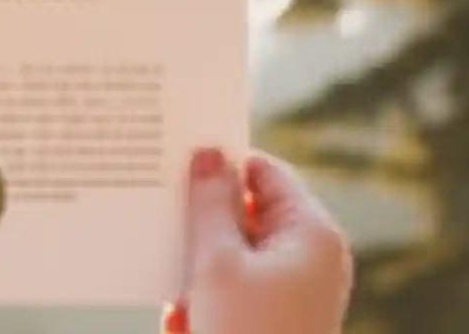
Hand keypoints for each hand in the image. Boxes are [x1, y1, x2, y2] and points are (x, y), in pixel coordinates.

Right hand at [165, 149, 352, 333]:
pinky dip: (206, 302)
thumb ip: (208, 204)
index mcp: (310, 234)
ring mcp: (294, 294)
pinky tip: (185, 327)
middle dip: (202, 224)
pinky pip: (232, 293)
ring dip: (198, 268)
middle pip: (247, 214)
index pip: (264, 173)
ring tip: (177, 294)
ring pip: (233, 256)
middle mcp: (310, 259)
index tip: (174, 162)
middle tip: (158, 218)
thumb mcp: (217, 263)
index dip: (221, 164)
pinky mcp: (274, 322)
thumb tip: (208, 153)